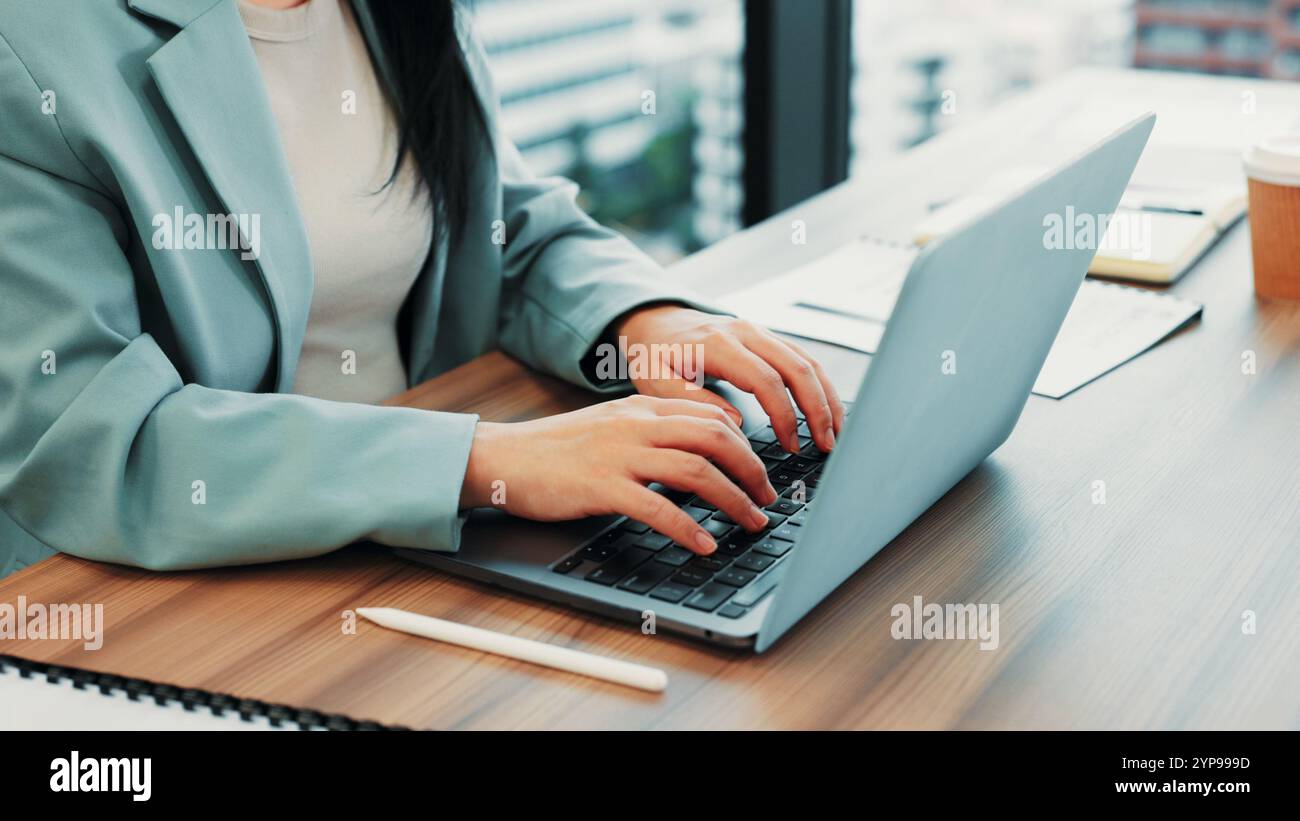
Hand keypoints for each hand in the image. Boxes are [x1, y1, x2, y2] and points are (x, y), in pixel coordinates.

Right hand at [459, 395, 778, 554]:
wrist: (502, 458)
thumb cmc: (556, 450)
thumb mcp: (610, 427)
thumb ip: (651, 431)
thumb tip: (698, 448)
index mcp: (641, 408)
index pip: (710, 415)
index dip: (747, 443)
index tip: (761, 471)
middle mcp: (636, 425)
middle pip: (715, 437)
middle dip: (752, 470)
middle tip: (767, 499)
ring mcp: (620, 454)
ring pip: (696, 469)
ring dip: (733, 500)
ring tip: (751, 522)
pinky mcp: (602, 486)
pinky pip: (657, 507)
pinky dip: (688, 528)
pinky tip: (703, 545)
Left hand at [613, 305, 844, 453]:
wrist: (655, 323)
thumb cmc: (654, 356)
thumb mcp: (656, 381)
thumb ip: (692, 402)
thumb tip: (736, 422)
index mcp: (717, 344)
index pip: (766, 380)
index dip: (784, 415)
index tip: (790, 445)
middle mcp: (745, 331)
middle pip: (797, 367)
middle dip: (818, 408)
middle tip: (826, 444)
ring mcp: (759, 331)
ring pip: (807, 360)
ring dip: (826, 397)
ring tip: (836, 433)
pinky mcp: (767, 337)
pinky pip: (803, 358)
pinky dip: (820, 385)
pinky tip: (827, 410)